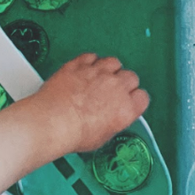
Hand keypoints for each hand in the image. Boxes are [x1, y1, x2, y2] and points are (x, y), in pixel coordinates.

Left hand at [26, 53, 148, 160]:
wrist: (51, 122)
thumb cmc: (73, 134)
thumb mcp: (102, 138)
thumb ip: (112, 122)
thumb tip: (109, 120)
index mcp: (126, 108)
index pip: (142, 97)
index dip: (134, 99)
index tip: (127, 101)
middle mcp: (116, 86)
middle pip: (131, 77)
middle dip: (123, 83)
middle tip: (112, 91)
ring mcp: (98, 73)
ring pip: (113, 62)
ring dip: (108, 69)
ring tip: (99, 78)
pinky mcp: (79, 65)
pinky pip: (91, 56)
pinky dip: (90, 62)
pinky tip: (84, 70)